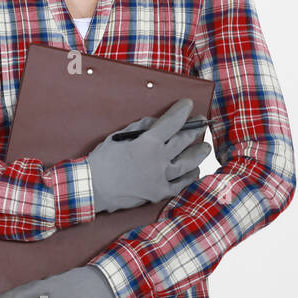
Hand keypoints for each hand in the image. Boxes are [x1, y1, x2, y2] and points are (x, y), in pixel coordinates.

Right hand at [85, 98, 211, 212]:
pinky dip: (189, 176)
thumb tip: (155, 123)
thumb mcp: (118, 138)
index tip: (187, 104)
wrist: (93, 188)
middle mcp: (158, 160)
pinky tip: (193, 171)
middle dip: (194, 129)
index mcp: (148, 143)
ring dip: (198, 153)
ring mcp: (160, 177)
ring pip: (187, 163)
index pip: (171, 122)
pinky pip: (180, 184)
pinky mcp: (159, 192)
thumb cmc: (102, 162)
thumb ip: (139, 128)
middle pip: (183, 141)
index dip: (181, 111)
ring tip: (204, 147)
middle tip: (201, 123)